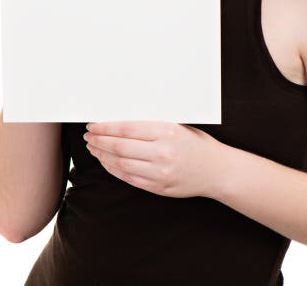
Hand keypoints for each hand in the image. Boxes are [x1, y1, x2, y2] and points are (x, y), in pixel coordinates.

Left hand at [83, 120, 222, 198]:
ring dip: (103, 155)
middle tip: (89, 136)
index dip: (105, 127)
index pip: (126, 129)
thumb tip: (120, 119)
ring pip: (121, 164)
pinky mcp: (159, 187)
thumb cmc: (197, 143)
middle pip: (119, 146)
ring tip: (94, 148)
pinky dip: (114, 170)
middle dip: (99, 141)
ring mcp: (160, 172)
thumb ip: (152, 124)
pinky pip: (129, 178)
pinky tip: (106, 162)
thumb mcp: (178, 125)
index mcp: (166, 132)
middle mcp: (162, 153)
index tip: (93, 125)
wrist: (217, 171)